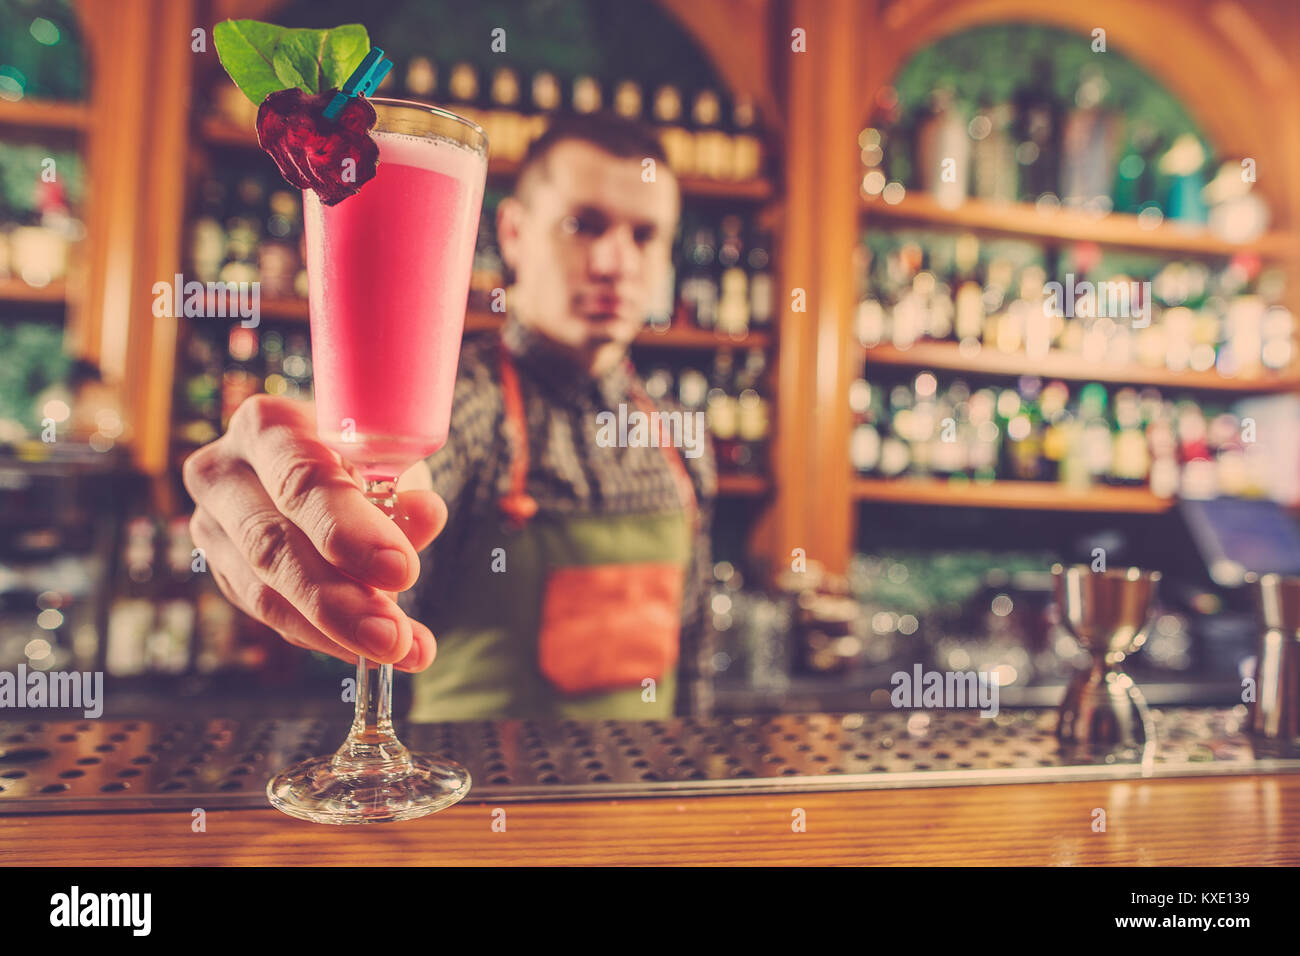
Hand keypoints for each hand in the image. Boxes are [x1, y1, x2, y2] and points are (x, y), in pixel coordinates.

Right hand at [182, 395, 447, 671]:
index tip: (401, 570)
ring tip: (403, 650)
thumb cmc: (360, 452)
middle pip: (273, 546)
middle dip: (340, 600)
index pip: (300, 481)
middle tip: (394, 637)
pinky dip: (327, 638)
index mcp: (266, 425)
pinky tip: (375, 652)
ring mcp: (214, 527)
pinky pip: (273, 616)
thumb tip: (426, 513)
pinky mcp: (224, 572)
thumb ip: (402, 490)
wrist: (319, 459)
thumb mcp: (389, 460)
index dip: (349, 530)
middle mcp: (223, 474)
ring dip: (338, 632)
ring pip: (267, 592)